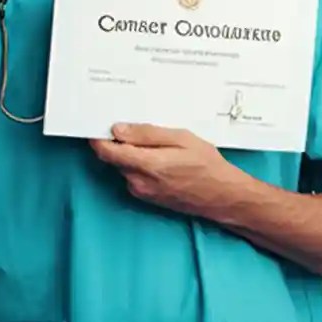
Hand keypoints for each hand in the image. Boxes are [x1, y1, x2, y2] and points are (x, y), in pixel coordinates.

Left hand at [90, 123, 243, 216]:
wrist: (222, 196)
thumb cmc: (206, 165)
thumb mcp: (181, 139)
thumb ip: (147, 134)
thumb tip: (118, 130)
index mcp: (146, 165)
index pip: (106, 151)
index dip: (98, 136)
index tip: (99, 123)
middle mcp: (138, 182)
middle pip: (114, 158)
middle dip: (119, 142)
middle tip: (134, 126)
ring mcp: (142, 192)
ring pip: (124, 167)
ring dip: (131, 153)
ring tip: (156, 142)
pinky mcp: (147, 198)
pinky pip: (134, 176)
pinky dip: (139, 164)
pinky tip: (160, 157)